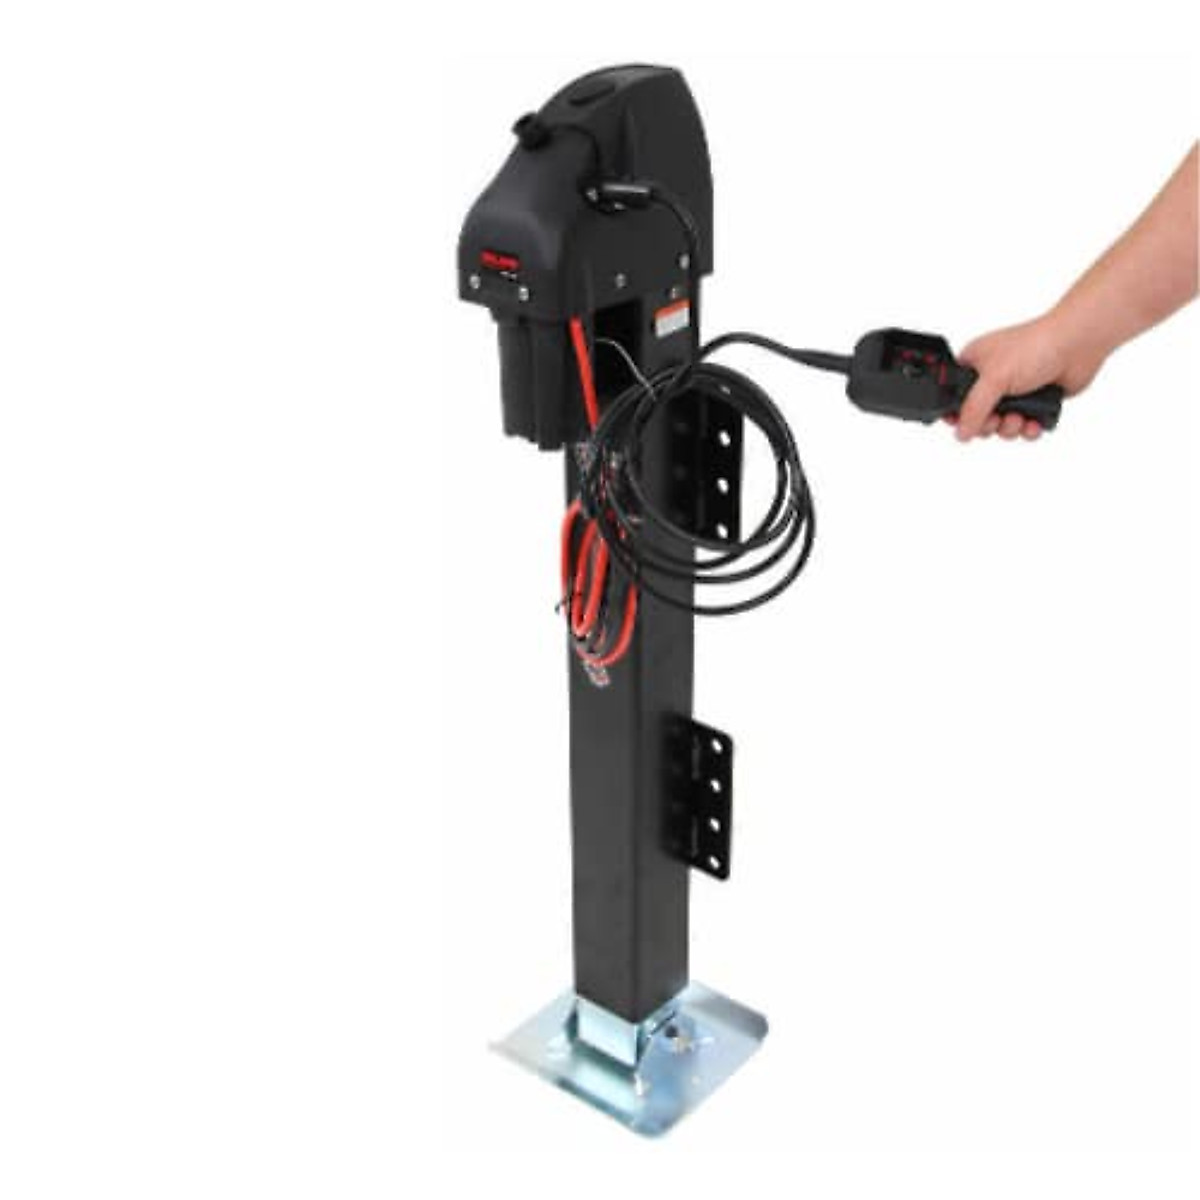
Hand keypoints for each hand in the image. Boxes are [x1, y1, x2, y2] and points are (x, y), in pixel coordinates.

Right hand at [950, 312, 1102, 440]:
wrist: (1078, 344)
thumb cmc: (1036, 346)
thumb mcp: (994, 378)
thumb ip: (973, 408)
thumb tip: (961, 432)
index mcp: (974, 364)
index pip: (952, 395)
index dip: (955, 414)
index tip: (963, 424)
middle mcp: (991, 378)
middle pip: (976, 417)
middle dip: (988, 425)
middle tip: (997, 420)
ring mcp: (1013, 391)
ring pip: (1000, 425)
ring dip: (1010, 428)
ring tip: (1020, 418)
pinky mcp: (1034, 401)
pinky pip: (1023, 426)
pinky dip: (1028, 429)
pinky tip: (1034, 422)